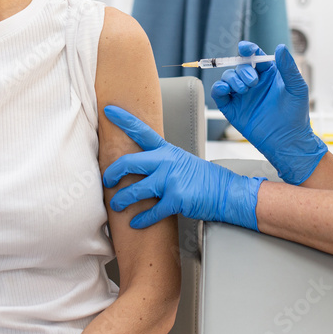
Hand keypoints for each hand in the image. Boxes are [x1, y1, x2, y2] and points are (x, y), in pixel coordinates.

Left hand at [102, 106, 264, 229]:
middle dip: (112, 173)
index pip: (142, 131)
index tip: (108, 110)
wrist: (226, 192)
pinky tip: (135, 223)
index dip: (124, 119)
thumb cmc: (202, 178)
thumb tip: (137, 167)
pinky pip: (151, 211)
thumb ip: (160, 160)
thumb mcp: (181, 160)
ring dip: (121, 200)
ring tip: (116, 206)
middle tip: (106, 181)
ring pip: (135, 190)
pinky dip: (141, 219)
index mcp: (166, 150)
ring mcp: (171, 180)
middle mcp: (166, 162)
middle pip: (129, 162)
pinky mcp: (176, 199)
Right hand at [211, 41, 326, 184]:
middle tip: (252, 82)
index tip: (245, 48)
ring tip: (244, 89)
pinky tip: (225, 90)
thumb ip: (288, 67)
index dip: (248, 50)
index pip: (255, 56)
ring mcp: (242, 95)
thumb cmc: (295, 115)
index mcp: (269, 74)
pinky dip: (218, 88)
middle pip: (239, 66)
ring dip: (233, 79)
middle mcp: (253, 82)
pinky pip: (218, 93)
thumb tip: (280, 47)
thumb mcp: (297, 88)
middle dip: (243, 70)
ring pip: (228, 77)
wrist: (287, 140)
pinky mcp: (232, 108)